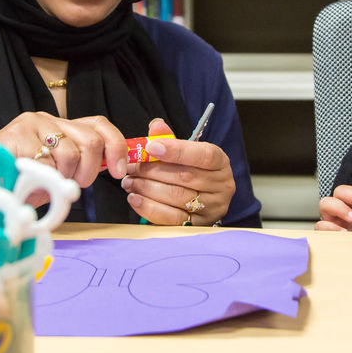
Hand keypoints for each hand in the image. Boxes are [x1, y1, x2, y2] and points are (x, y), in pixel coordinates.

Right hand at [0, 111, 129, 189]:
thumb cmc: (15, 181)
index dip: (117, 147)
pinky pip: (49, 162)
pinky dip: (44, 179)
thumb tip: (113, 168)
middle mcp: (49, 119)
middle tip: (74, 185)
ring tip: (46, 183)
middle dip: (91, 171)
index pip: (100, 125)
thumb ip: (80, 167)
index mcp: (61, 127)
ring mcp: (34, 124)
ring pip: (72, 154)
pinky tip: (29, 179)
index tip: (120, 171)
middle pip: (92, 140)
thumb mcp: (55, 174)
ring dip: (65, 178)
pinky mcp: (19, 134)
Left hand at [121, 118, 235, 225]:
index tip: (150, 147)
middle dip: (152, 171)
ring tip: (129, 182)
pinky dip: (149, 208)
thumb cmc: (190, 171)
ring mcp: (213, 208)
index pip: (203, 155)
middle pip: (185, 177)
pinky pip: (171, 218)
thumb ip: (169, 138)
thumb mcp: (184, 152)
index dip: (176, 150)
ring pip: (176, 197)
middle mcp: (222, 186)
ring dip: (147, 188)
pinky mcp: (199, 226)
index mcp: (220, 162)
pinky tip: (135, 199)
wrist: (200, 199)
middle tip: (131, 167)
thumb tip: (156, 126)